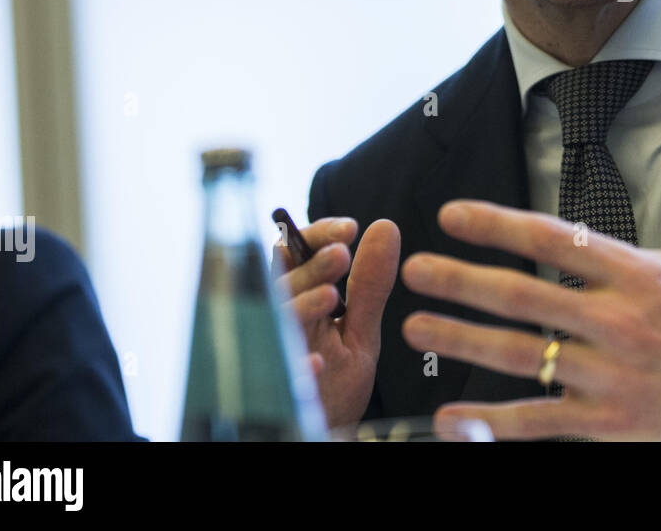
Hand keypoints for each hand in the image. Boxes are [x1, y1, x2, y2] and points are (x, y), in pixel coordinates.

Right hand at [271, 216, 399, 429]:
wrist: (327, 434)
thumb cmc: (336, 385)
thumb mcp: (359, 332)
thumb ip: (369, 284)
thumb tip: (385, 227)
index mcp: (301, 303)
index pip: (298, 254)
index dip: (319, 235)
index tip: (350, 228)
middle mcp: (282, 324)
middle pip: (284, 283)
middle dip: (312, 267)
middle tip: (340, 253)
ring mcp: (276, 358)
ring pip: (277, 324)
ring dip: (301, 307)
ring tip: (328, 296)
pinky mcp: (279, 394)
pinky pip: (281, 381)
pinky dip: (298, 370)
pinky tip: (315, 363)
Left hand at [399, 122, 660, 439]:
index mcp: (641, 274)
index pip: (554, 238)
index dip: (496, 224)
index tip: (451, 216)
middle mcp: (620, 323)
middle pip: (522, 295)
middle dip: (459, 281)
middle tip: (414, 271)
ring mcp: (612, 376)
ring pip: (521, 356)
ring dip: (461, 341)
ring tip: (416, 328)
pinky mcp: (613, 423)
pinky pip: (541, 423)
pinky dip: (492, 423)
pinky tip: (453, 417)